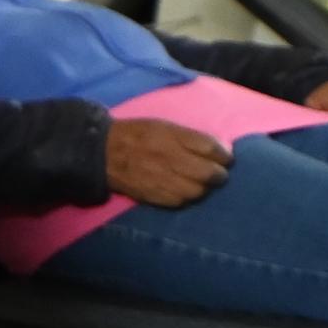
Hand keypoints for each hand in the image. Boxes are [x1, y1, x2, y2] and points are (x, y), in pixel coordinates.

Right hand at [104, 120, 232, 207]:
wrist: (102, 152)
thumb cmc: (137, 135)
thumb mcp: (164, 126)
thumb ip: (191, 138)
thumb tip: (219, 150)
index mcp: (173, 137)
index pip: (212, 149)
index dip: (224, 155)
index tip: (225, 157)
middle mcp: (170, 159)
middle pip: (210, 173)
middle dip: (219, 174)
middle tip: (217, 173)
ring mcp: (162, 180)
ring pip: (198, 191)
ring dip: (203, 188)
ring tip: (199, 183)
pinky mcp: (154, 196)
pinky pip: (181, 201)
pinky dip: (186, 197)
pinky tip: (183, 190)